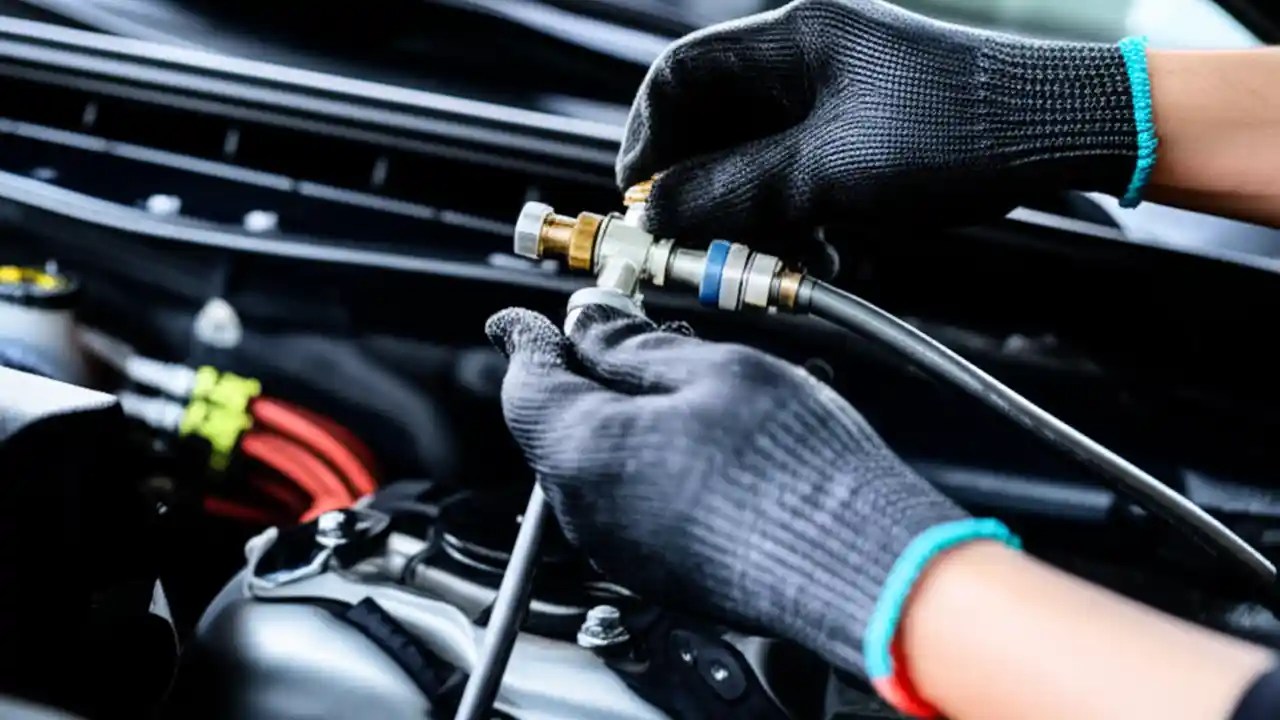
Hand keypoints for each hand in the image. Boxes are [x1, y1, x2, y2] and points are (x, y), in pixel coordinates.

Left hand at [485, 304, 965, 671]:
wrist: (863, 570)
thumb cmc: (799, 473)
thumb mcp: (714, 372)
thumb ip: (633, 345)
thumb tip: (590, 328)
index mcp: (586, 453)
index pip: (525, 383)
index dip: (529, 340)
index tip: (524, 321)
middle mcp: (590, 513)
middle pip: (564, 424)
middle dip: (597, 374)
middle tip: (642, 335)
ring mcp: (626, 550)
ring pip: (605, 463)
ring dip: (637, 416)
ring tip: (702, 383)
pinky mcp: (663, 573)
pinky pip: (638, 502)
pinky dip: (663, 461)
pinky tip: (718, 436)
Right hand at [618, 0, 1140, 243]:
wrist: (1059, 134)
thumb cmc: (958, 132)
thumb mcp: (827, 172)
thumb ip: (733, 191)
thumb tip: (658, 209)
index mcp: (793, 36)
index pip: (681, 76)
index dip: (649, 138)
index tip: (642, 197)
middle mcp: (809, 55)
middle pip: (716, 120)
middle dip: (702, 187)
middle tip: (696, 239)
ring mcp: (838, 90)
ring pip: (757, 153)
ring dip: (753, 210)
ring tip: (775, 253)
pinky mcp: (863, 128)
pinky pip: (800, 169)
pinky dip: (796, 211)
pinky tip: (821, 245)